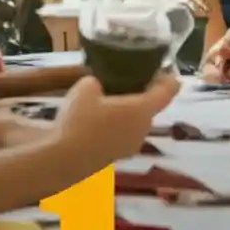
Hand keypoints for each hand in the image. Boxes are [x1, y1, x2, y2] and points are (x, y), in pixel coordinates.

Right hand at [57, 73, 179, 175]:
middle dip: (142, 94)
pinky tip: (94, 121)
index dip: (168, 78)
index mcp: (143, 110)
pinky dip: (115, 126)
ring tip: (105, 100)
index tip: (161, 69)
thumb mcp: (85, 88)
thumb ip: (97, 82)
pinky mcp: (115, 157)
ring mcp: (130, 147)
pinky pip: (122, 134)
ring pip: (136, 123)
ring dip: (127, 112)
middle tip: (125, 79)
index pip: (168, 91)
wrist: (61, 161)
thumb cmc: (79, 120)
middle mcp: (143, 129)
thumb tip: (97, 86)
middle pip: (150, 107)